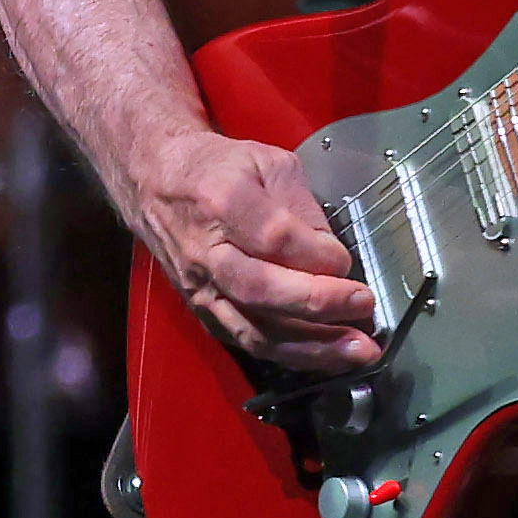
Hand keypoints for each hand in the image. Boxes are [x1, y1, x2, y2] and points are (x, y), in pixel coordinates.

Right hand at [112, 122, 379, 374]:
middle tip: (363, 304)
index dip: (317, 254)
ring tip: (356, 350)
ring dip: (311, 346)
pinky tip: (323, 356)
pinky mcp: (201, 309)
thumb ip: (302, 205)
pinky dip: (288, 355)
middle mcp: (206, 250)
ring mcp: (201, 286)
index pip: (275, 238)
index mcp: (223, 200)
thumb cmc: (215, 168)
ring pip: (255, 329)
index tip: (345, 258)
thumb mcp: (266, 161)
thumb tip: (331, 255)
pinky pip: (245, 342)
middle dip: (320, 303)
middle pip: (262, 289)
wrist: (155, 181)